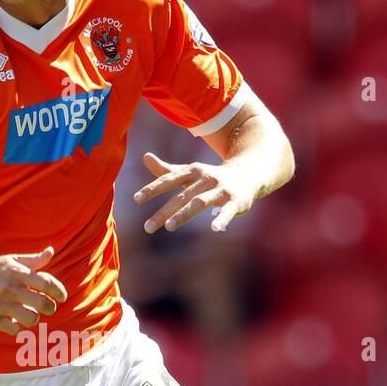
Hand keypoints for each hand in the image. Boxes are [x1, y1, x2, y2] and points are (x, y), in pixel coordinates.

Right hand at [0, 246, 67, 335]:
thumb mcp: (10, 261)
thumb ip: (33, 260)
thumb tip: (51, 251)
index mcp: (17, 273)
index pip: (47, 283)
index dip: (59, 291)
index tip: (62, 297)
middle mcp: (10, 288)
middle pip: (43, 304)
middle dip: (50, 308)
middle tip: (48, 308)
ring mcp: (0, 304)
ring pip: (31, 319)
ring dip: (34, 318)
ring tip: (30, 315)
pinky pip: (14, 330)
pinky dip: (18, 327)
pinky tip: (15, 321)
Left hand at [133, 152, 256, 233]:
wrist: (249, 172)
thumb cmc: (212, 177)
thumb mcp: (190, 172)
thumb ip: (167, 170)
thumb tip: (145, 157)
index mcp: (193, 171)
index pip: (170, 179)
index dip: (153, 188)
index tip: (136, 199)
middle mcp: (206, 178)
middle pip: (182, 196)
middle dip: (164, 211)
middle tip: (148, 227)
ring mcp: (221, 189)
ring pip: (201, 202)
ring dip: (185, 214)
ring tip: (170, 226)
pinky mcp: (237, 200)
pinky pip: (228, 211)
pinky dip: (222, 218)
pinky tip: (214, 228)